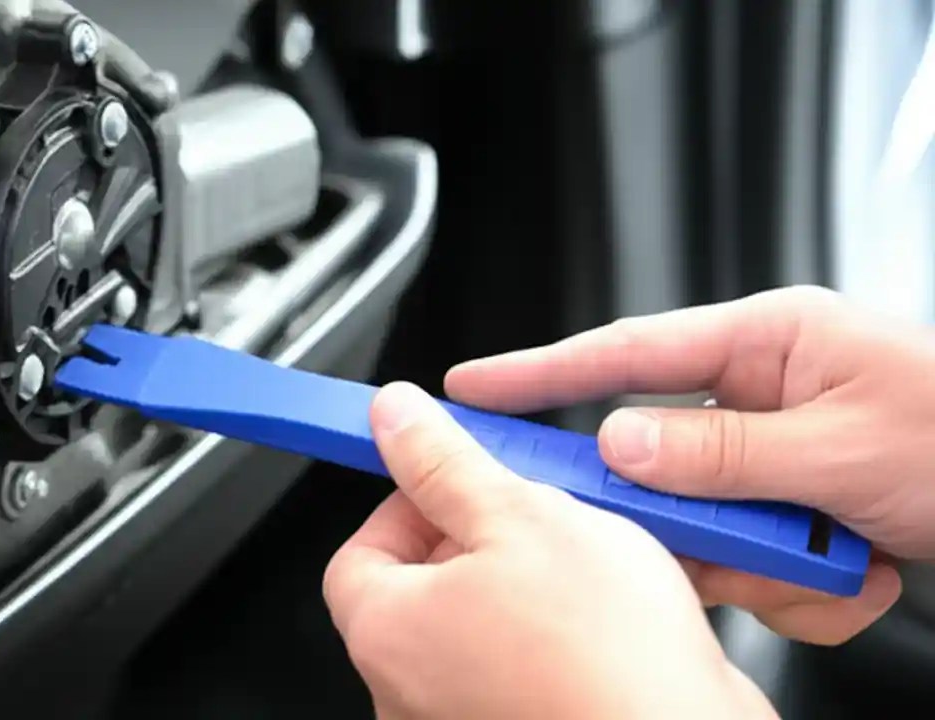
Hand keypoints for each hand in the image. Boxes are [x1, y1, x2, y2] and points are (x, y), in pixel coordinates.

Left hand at [323, 382, 775, 718]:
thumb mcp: (519, 517)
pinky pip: (525, 665)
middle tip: (531, 508)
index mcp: (387, 635)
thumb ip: (443, 462)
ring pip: (482, 625)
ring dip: (525, 581)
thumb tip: (394, 419)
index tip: (453, 476)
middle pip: (423, 589)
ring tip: (584, 557)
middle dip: (477, 537)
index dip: (407, 502)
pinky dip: (556, 633)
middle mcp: (410, 693)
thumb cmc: (608, 662)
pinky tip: (609, 613)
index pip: (358, 552)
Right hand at [446, 285, 913, 644]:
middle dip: (693, 518)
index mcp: (767, 342)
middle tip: (721, 546)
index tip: (476, 388)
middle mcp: (764, 392)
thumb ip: (719, 450)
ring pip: (714, 521)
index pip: (624, 353)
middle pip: (666, 459)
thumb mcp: (843, 445)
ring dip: (772, 562)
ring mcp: (781, 451)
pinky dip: (806, 583)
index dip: (539, 372)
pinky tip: (861, 574)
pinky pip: (760, 551)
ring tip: (840, 563)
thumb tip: (620, 445)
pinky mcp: (799, 502)